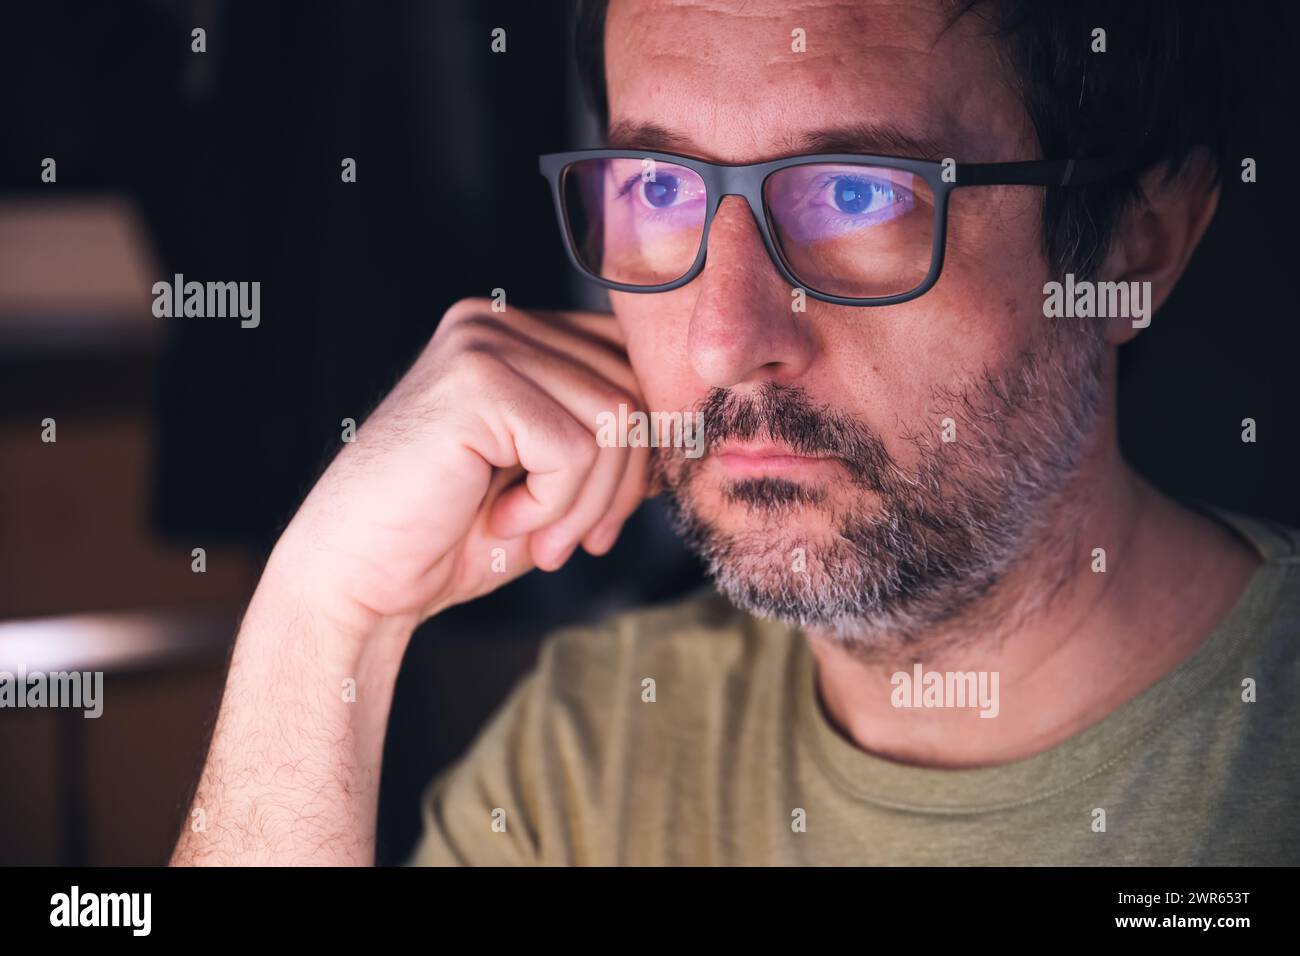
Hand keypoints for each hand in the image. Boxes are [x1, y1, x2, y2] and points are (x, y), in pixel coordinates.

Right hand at [267, 298, 653, 639]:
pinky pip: (576, 448)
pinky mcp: (476, 381)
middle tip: (571, 541)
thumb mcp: (552, 481)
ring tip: (531, 535)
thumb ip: (610, 443)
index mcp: (516, 334)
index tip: (602, 522)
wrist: (357, 582)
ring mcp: (483, 344)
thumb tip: (690, 434)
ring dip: (586, 504)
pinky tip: (500, 523)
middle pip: (633, 391)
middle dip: (621, 487)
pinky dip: (553, 506)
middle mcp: (498, 322)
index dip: (639, 452)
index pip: (631, 368)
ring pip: (615, 421)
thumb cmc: (452, 536)